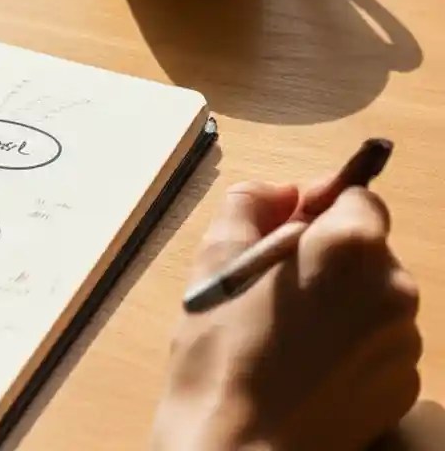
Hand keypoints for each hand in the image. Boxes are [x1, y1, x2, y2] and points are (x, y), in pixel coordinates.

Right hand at [152, 180, 420, 450]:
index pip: (358, 197)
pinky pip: (377, 346)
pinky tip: (304, 367)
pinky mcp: (403, 387)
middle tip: (270, 290)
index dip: (320, 207)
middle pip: (367, 251)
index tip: (284, 229)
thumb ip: (250, 205)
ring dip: (338, 305)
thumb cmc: (221, 351)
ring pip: (372, 300)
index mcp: (351, 247)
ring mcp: (405, 343)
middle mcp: (395, 289)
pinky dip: (348, 348)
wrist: (239, 447)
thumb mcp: (214, 259)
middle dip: (326, 261)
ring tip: (283, 335)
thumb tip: (281, 194)